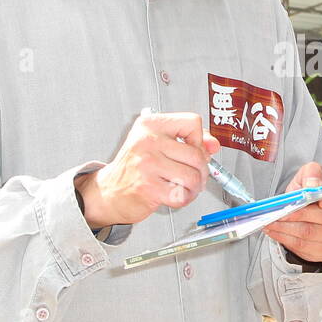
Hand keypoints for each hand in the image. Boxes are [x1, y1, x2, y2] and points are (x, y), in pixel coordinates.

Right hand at [78, 112, 219, 225]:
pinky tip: (175, 195)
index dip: (200, 139)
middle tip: (194, 177)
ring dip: (195, 187)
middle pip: (197, 153)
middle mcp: (148, 140)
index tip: (196, 150)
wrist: (108, 192)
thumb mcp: (158, 144)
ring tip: (185, 187)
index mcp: (151, 124)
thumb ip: (188, 140)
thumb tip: (213, 145)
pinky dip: (184, 199)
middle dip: (202, 170)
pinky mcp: (149, 187)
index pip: (192, 122)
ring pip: (193, 176)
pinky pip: (182, 194)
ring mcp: (147, 164)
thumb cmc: (135, 167)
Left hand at [262, 162, 321, 264]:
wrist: (313, 209)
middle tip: (280, 212)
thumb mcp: (312, 174)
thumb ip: (313, 174)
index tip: (317, 200)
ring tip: (271, 221)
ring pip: (310, 234)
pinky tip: (276, 230)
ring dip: (287, 228)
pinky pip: (303, 247)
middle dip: (299, 214)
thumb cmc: (315, 190)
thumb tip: (313, 185)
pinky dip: (286, 238)